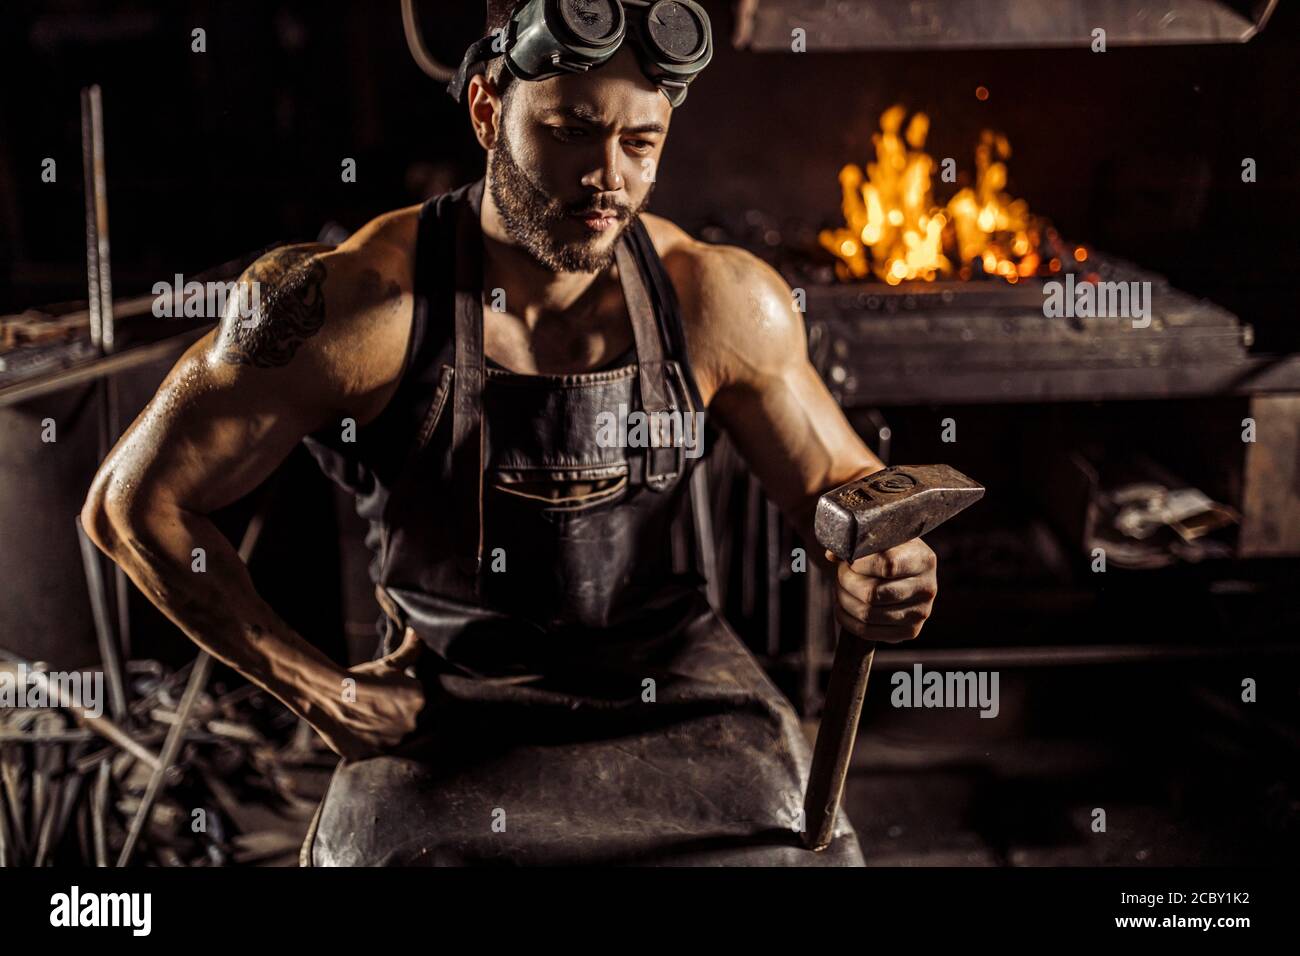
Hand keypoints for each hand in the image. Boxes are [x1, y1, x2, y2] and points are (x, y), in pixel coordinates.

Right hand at [314, 627, 426, 760]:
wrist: (327, 693)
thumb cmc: (361, 677)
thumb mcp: (388, 663)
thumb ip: (410, 651)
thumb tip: (416, 634)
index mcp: (420, 700)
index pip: (421, 706)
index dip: (407, 704)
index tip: (393, 700)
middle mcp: (412, 724)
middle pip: (411, 725)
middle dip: (399, 720)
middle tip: (380, 711)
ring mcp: (393, 743)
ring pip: (395, 741)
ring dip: (387, 735)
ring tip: (370, 722)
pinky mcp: (374, 756)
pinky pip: (378, 754)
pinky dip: (372, 746)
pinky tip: (362, 733)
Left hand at [827, 538, 937, 642]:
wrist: (909, 571)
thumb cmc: (891, 550)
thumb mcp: (881, 538)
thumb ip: (857, 543)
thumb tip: (832, 555)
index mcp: (924, 560)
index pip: (886, 566)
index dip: (860, 565)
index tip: (850, 560)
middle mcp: (927, 588)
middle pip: (873, 593)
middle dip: (847, 582)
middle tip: (841, 574)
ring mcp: (920, 613)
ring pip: (867, 614)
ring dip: (844, 600)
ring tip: (841, 588)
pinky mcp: (910, 631)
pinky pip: (868, 632)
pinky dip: (848, 620)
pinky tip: (843, 607)